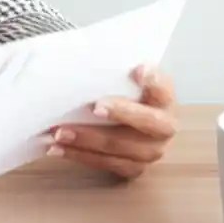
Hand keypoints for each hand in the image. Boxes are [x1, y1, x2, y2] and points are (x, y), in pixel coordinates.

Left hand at [47, 65, 177, 180]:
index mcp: (164, 98)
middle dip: (119, 114)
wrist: (129, 118)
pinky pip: (108, 165)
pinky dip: (81, 156)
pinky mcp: (134, 168)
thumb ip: (116, 70)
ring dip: (88, 141)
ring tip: (60, 133)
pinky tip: (58, 149)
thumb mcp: (123, 77)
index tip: (137, 70)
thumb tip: (91, 54)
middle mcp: (165, 127)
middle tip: (93, 108)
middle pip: (147, 122)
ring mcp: (151, 151)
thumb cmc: (123, 93)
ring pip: (123, 149)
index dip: (153, 81)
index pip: (163, 87)